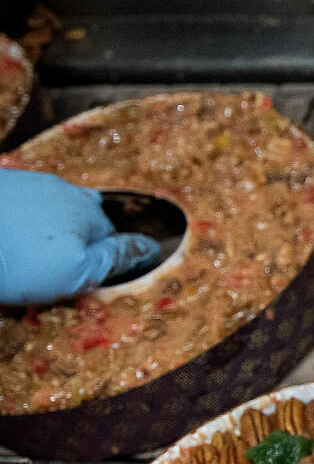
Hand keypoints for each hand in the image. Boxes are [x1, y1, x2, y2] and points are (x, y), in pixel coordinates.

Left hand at [0, 167, 160, 305]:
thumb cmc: (15, 260)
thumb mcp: (75, 272)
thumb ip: (114, 258)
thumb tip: (150, 248)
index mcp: (88, 211)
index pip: (111, 237)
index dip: (99, 261)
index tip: (80, 280)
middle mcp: (61, 190)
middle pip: (79, 220)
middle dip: (72, 241)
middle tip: (48, 271)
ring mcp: (25, 183)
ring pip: (46, 212)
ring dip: (41, 231)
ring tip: (22, 257)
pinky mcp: (0, 186)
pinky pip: (17, 208)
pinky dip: (14, 224)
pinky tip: (4, 242)